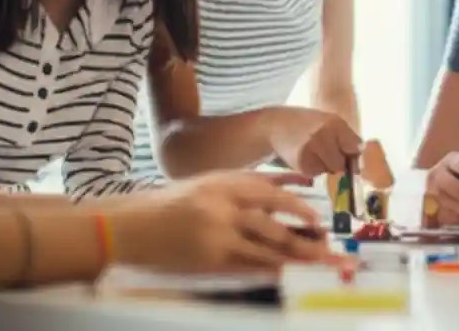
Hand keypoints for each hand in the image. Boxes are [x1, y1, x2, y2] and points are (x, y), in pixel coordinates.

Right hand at [110, 171, 329, 272]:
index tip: (319, 219)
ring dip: (297, 257)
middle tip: (330, 247)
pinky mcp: (209, 259)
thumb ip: (247, 186)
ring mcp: (216, 233)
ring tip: (319, 263)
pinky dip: (273, 271)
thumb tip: (294, 186)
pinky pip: (249, 266)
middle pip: (275, 221)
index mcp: (224, 182)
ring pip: (267, 247)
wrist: (129, 226)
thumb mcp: (208, 184)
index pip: (272, 192)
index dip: (299, 206)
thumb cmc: (171, 205)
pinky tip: (289, 275)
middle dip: (306, 236)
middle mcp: (223, 205)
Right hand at [266, 107, 362, 175]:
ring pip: (330, 170)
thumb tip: (358, 168)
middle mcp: (324, 136)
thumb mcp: (329, 122)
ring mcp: (311, 151)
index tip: (346, 151)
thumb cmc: (307, 124)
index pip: (356, 147)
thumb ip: (346, 140)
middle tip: (324, 150)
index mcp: (334, 122)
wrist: (274, 125)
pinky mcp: (301, 164)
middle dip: (338, 161)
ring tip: (311, 151)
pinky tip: (303, 156)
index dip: (352, 152)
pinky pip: (316, 174)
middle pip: (343, 164)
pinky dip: (312, 169)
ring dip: (324, 165)